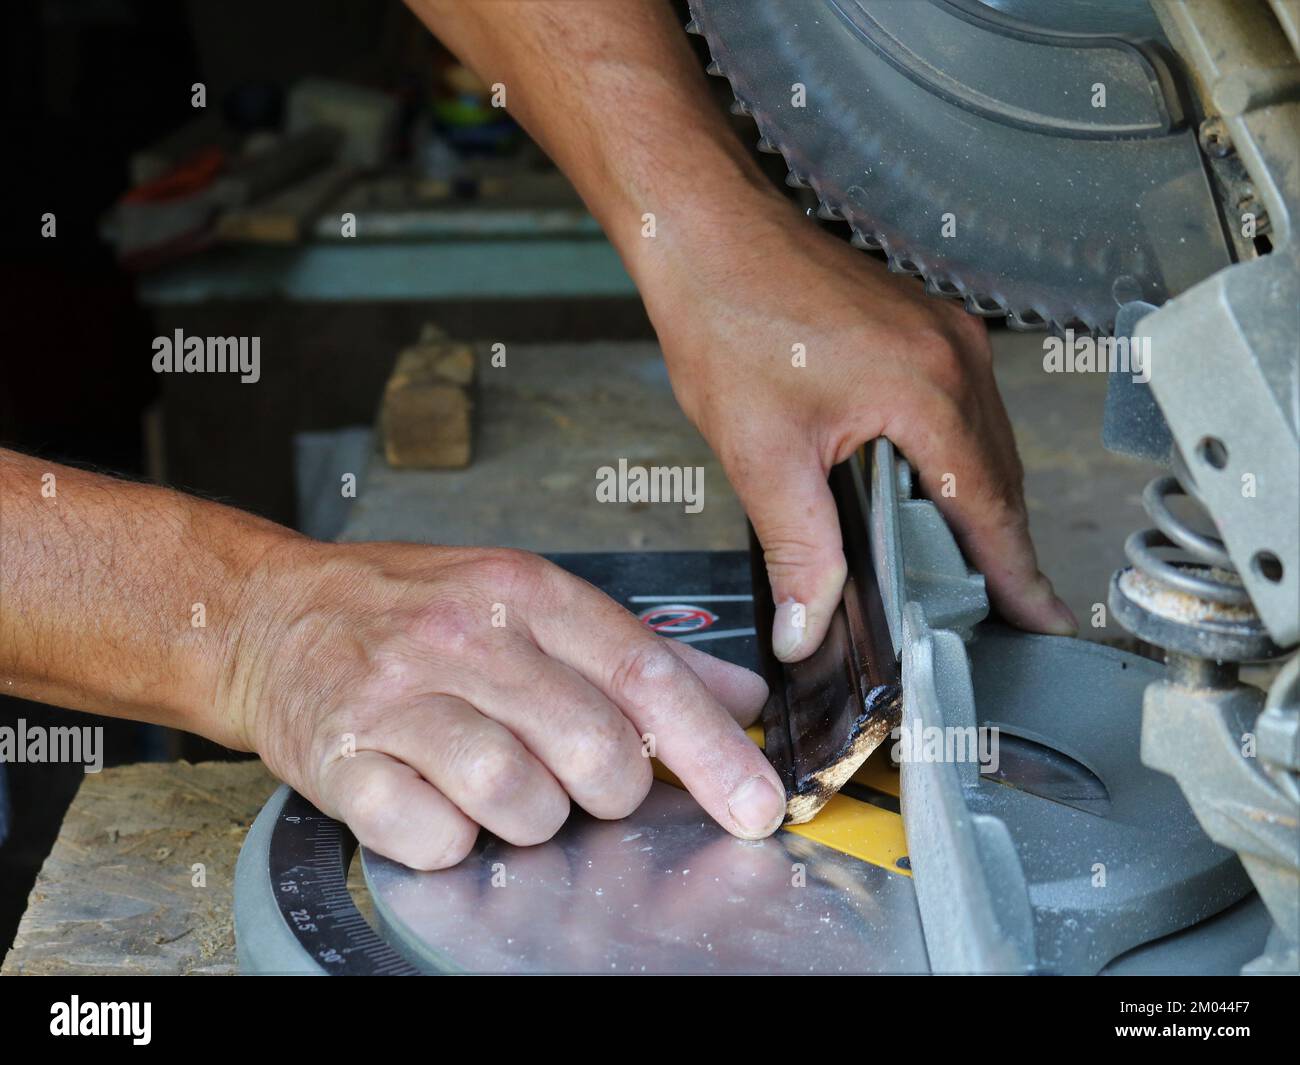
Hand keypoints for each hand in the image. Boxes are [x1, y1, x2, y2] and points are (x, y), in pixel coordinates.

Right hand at [225, 541, 783, 868]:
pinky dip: (451, 836)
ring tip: (497, 779)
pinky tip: (434, 795)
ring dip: (528, 814)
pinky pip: (436, 838)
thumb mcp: (528, 599)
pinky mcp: (343, 760)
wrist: (271, 615)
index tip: (759, 802)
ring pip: (521, 802)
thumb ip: (638, 652)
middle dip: (608, 788)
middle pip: (592, 751)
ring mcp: (398, 699)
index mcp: (524, 592)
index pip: (643, 675)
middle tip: (580, 776)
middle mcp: (465, 636)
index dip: (711, 749)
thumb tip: (740, 699)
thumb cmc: (410, 610)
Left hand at [640, 190, 1077, 660]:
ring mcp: (945, 333)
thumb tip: (806, 627)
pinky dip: (958, 459)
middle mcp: (954, 356)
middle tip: (1007, 614)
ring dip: (981, 504)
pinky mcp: (924, 324)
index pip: (991, 508)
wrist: (706, 231)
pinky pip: (963, 407)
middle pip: (1001, 477)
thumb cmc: (728, 318)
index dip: (1018, 575)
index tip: (1045, 621)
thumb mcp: (761, 455)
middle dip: (1003, 549)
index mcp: (928, 389)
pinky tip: (935, 491)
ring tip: (975, 568)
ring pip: (986, 443)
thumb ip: (797, 551)